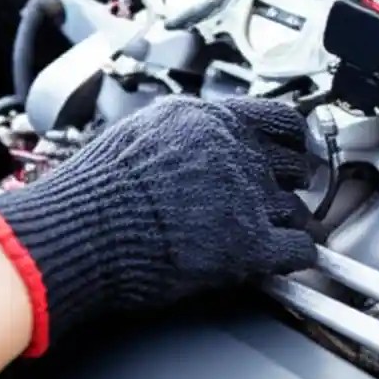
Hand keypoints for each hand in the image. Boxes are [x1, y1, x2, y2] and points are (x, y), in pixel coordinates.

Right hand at [0, 96, 316, 355]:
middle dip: (288, 185)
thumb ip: (188, 131)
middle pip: (295, 166)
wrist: (80, 230)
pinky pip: (299, 248)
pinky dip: (295, 255)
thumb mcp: (142, 131)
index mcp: (213, 119)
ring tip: (268, 234)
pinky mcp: (249, 244)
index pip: (285, 120)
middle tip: (277, 199)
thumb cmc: (93, 189)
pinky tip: (279, 259)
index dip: (293, 143)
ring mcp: (248, 197)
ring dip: (285, 224)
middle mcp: (238, 151)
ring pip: (296, 209)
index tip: (293, 154)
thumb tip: (202, 136)